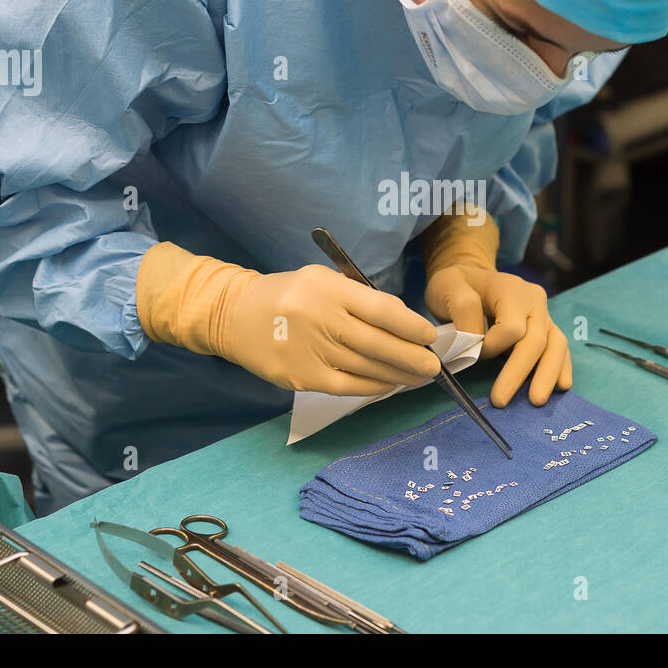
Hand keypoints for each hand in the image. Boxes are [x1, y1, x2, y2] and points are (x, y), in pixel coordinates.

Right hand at [226, 265, 441, 395]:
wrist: (235, 315)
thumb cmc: (289, 296)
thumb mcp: (322, 280)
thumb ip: (359, 297)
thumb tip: (402, 322)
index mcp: (329, 289)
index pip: (381, 309)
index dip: (410, 325)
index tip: (429, 336)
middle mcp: (321, 318)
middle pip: (378, 343)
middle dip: (412, 357)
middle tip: (433, 365)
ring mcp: (310, 350)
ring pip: (366, 368)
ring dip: (398, 375)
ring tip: (418, 377)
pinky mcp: (300, 376)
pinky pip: (346, 386)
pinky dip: (372, 387)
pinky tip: (388, 385)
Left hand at [424, 264, 571, 406]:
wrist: (470, 277)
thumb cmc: (457, 284)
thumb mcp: (448, 286)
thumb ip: (463, 310)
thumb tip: (478, 342)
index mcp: (511, 289)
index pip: (511, 327)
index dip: (493, 347)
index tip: (474, 354)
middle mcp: (534, 301)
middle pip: (536, 340)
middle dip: (520, 373)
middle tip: (500, 401)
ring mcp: (543, 315)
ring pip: (556, 346)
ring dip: (547, 375)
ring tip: (537, 400)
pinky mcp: (546, 329)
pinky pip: (560, 349)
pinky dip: (561, 368)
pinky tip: (561, 387)